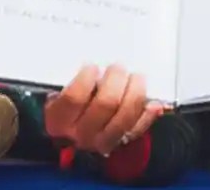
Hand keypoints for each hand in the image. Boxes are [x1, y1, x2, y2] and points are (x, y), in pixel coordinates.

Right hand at [44, 64, 163, 155]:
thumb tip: (91, 66)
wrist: (72, 137)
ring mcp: (103, 141)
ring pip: (125, 116)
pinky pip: (139, 128)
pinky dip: (148, 114)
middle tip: (118, 67)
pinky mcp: (122, 142)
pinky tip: (152, 101)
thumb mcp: (57, 94)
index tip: (92, 66)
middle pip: (105, 104)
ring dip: (135, 92)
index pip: (74, 98)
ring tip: (136, 77)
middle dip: (115, 80)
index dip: (85, 79)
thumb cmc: (65, 108)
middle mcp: (81, 133)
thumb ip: (68, 81)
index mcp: (59, 120)